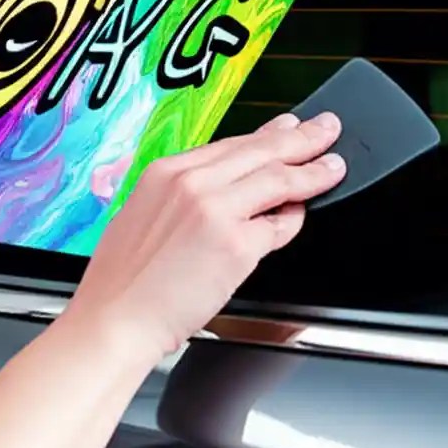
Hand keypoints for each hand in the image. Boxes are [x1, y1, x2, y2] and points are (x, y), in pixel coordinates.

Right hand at [61, 112, 344, 359]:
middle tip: (326, 129)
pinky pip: (277, 227)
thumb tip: (225, 189)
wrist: (114, 321)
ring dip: (312, 171)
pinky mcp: (236, 244)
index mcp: (164, 172)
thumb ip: (183, 198)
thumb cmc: (123, 284)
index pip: (230, 145)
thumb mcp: (143, 217)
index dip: (265, 135)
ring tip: (333, 166)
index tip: (286, 126)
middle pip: (260, 151)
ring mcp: (216, 210)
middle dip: (301, 138)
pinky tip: (300, 216)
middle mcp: (191, 183)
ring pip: (278, 179)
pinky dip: (292, 222)